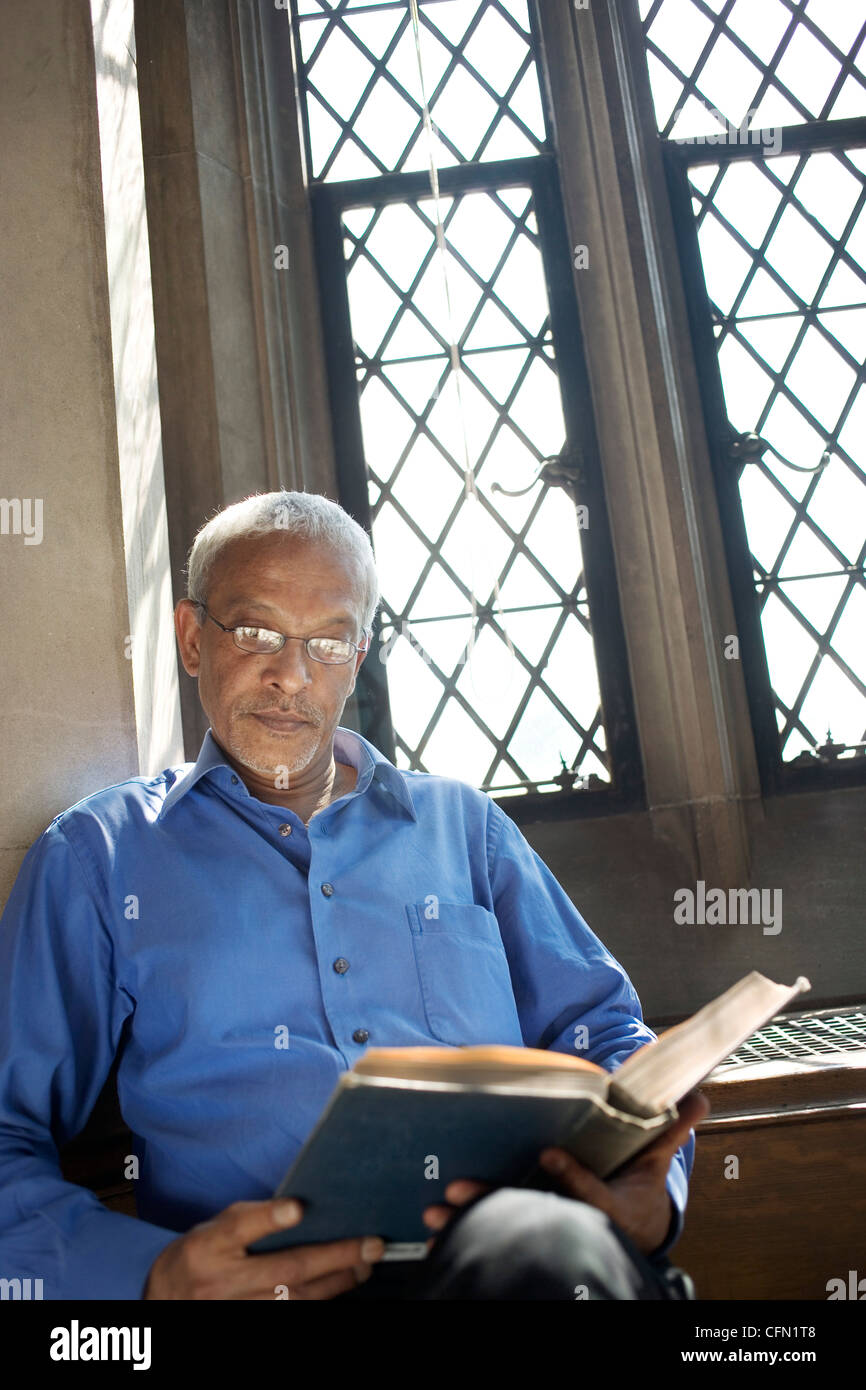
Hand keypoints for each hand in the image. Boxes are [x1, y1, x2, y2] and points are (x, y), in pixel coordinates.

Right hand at [143, 1198, 384, 1299]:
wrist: (166, 1302)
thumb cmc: (200, 1255)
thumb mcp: (214, 1227)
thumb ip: (252, 1219)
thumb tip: (303, 1208)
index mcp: (208, 1245)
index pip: (238, 1228)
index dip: (269, 1216)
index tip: (298, 1207)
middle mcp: (221, 1282)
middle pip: (285, 1271)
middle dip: (334, 1257)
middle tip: (371, 1245)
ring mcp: (234, 1311)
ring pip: (294, 1300)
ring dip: (336, 1283)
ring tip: (364, 1266)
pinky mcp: (248, 1326)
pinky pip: (290, 1317)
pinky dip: (318, 1302)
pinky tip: (340, 1287)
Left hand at [422, 1089, 710, 1256]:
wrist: (629, 1236)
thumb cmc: (636, 1190)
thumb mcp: (654, 1162)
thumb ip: (669, 1129)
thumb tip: (699, 1093)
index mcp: (607, 1209)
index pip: (587, 1194)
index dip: (570, 1175)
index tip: (547, 1155)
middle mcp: (572, 1223)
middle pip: (530, 1214)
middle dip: (493, 1203)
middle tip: (457, 1189)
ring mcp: (547, 1230)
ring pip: (505, 1226)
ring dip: (467, 1218)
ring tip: (435, 1211)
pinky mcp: (528, 1233)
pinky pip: (493, 1234)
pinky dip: (461, 1234)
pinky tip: (433, 1228)